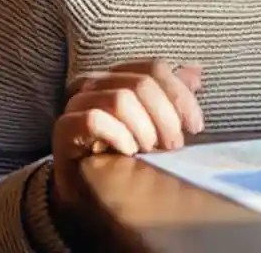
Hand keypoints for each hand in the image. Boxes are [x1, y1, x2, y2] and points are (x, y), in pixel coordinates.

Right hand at [51, 59, 203, 212]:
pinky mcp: (64, 128)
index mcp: (118, 75)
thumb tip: (196, 72)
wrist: (92, 191)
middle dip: (166, 118)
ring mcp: (76, 104)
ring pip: (121, 100)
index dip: (179, 95)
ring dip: (144, 129)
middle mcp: (94, 82)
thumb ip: (173, 97)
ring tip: (149, 151)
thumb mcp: (158, 124)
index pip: (154, 68)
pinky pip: (94, 120)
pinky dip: (119, 136)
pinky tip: (128, 152)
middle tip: (173, 146)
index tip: (195, 126)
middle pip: (141, 83)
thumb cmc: (128, 153)